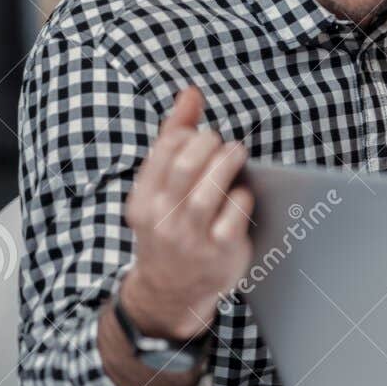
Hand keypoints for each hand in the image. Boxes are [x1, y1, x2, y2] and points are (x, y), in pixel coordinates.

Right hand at [119, 88, 253, 341]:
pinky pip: (236, 213)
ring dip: (230, 163)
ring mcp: (191, 238)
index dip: (190, 133)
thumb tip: (192, 92)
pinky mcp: (221, 252)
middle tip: (224, 144)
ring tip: (237, 155)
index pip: (166, 150)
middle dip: (212, 144)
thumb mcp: (159, 189)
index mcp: (143, 201)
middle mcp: (163, 220)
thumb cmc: (170, 228)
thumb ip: (174, 139)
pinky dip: (243, 195)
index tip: (204, 135)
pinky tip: (244, 192)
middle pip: (188, 165)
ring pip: (211, 189)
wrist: (170, 293)